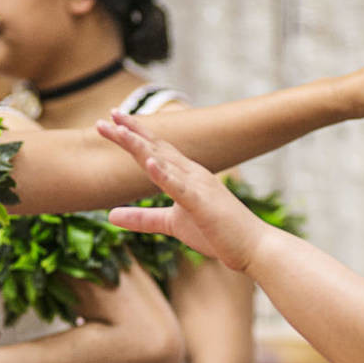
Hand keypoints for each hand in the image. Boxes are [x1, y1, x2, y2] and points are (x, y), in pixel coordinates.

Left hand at [98, 112, 271, 271]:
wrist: (254, 248)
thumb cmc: (217, 234)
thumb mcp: (171, 225)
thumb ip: (142, 218)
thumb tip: (110, 215)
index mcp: (186, 176)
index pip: (155, 150)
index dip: (133, 134)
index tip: (111, 120)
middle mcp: (192, 174)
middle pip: (156, 148)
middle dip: (131, 131)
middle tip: (109, 114)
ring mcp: (199, 186)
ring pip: (165, 161)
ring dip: (141, 145)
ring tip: (119, 129)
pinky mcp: (203, 205)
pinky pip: (180, 188)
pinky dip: (164, 174)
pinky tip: (149, 162)